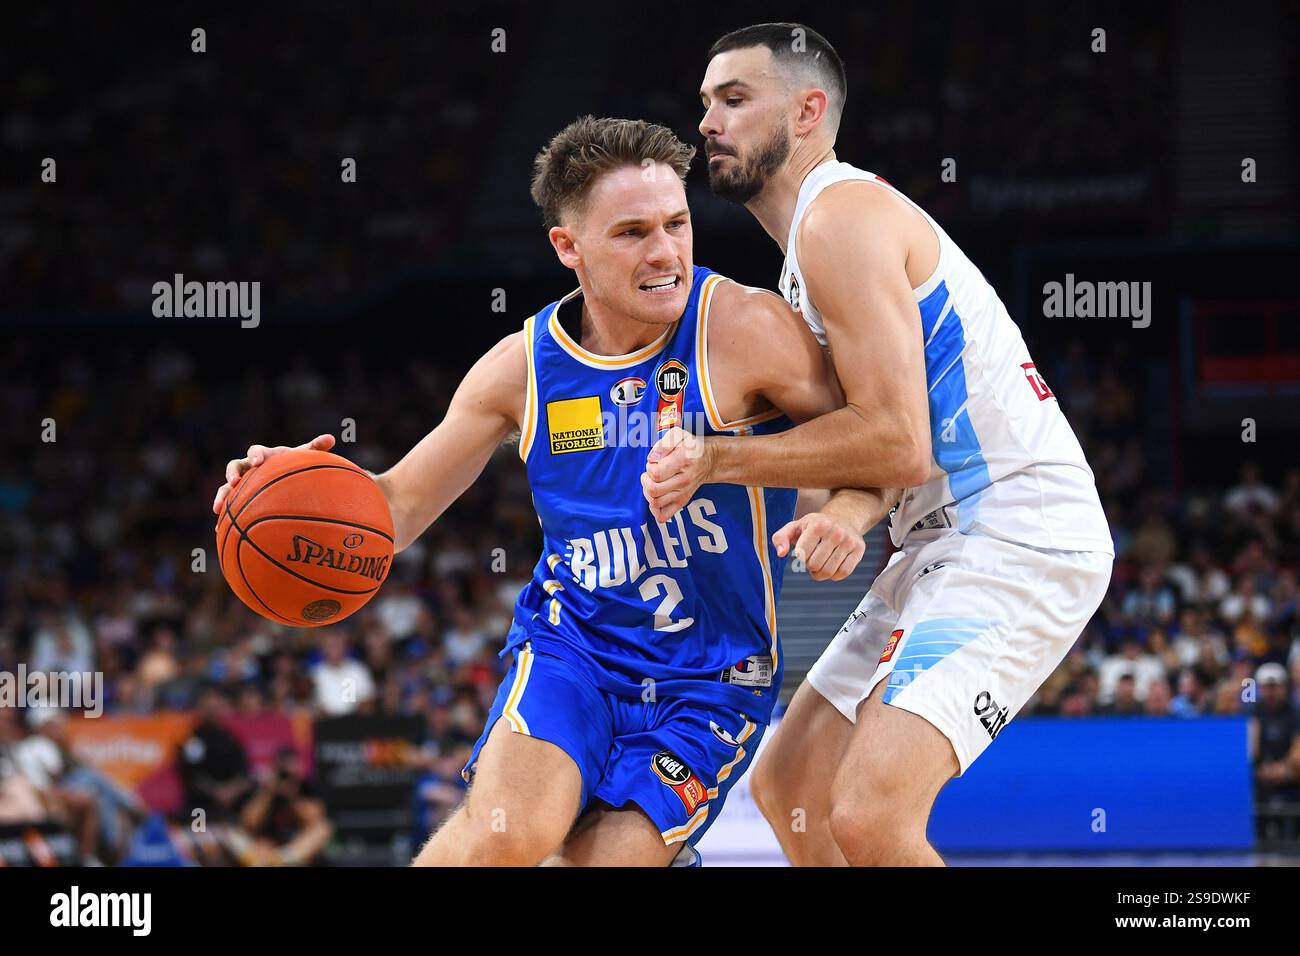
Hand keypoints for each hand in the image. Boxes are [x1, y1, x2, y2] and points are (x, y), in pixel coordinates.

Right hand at [212, 434, 334, 514]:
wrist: (282, 479)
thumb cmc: (293, 466)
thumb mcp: (303, 458)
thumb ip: (315, 448)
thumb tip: (332, 438)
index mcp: (263, 456)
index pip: (255, 451)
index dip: (255, 455)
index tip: (258, 462)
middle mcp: (248, 468)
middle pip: (235, 466)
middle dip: (232, 473)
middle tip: (234, 481)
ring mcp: (241, 484)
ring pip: (226, 488)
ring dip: (221, 496)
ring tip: (218, 509)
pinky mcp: (238, 499)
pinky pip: (228, 508)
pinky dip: (223, 518)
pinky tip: (219, 531)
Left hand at [642, 427, 711, 523]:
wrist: (709, 460)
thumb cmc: (690, 447)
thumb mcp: (679, 435)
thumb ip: (663, 444)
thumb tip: (652, 458)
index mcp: (681, 462)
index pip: (656, 473)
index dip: (649, 467)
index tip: (654, 462)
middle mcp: (683, 480)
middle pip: (654, 490)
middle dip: (645, 480)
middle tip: (649, 474)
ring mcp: (682, 493)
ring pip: (656, 502)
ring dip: (648, 493)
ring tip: (652, 483)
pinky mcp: (682, 502)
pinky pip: (664, 515)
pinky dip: (655, 510)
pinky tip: (655, 498)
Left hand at [771, 512, 865, 581]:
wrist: (843, 518)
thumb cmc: (815, 525)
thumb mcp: (795, 527)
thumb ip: (780, 538)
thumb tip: (781, 553)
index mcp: (817, 525)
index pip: (802, 555)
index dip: (800, 558)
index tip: (803, 552)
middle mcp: (835, 532)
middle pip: (815, 565)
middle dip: (810, 565)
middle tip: (813, 557)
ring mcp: (849, 541)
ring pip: (829, 572)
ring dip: (821, 573)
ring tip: (821, 562)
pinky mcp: (859, 549)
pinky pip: (843, 573)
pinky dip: (835, 575)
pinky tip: (832, 565)